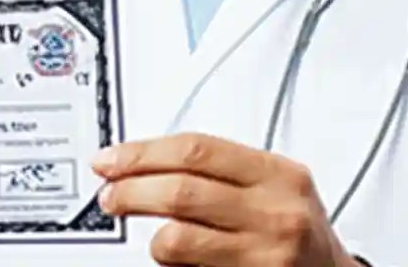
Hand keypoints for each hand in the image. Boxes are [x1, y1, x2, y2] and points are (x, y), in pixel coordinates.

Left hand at [92, 133, 360, 266]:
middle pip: (181, 191)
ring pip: (177, 239)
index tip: (112, 160)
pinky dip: (171, 264)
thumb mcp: (278, 185)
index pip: (196, 151)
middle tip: (110, 196)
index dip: (143, 154)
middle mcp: (274, 213)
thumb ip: (227, 169)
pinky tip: (175, 258)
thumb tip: (149, 160)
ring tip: (145, 233)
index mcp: (279, 175)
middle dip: (131, 191)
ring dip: (150, 236)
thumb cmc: (297, 229)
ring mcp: (263, 255)